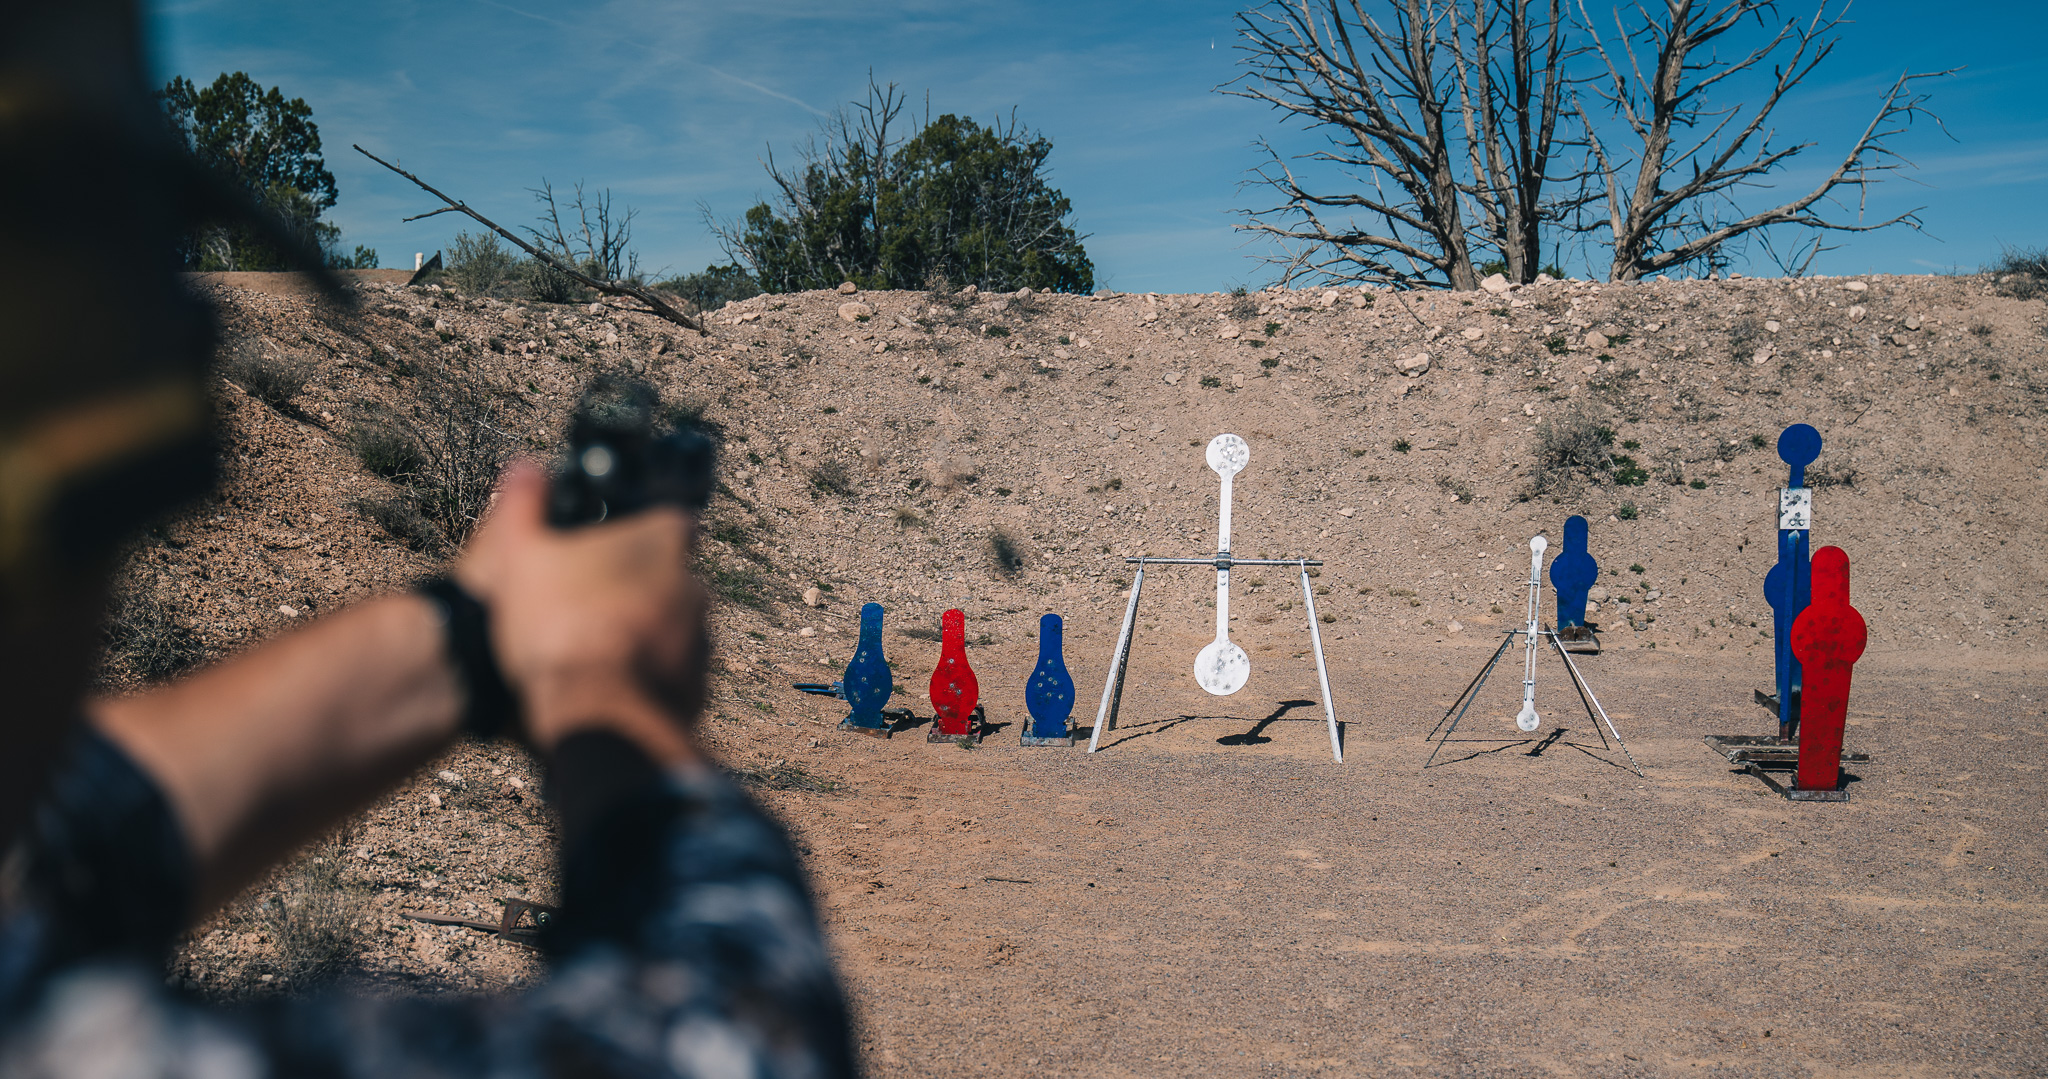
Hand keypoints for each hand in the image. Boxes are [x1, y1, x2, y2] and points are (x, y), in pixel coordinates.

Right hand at [455, 460, 707, 763]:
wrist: (600, 717)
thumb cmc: (560, 629)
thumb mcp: (523, 555)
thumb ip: (524, 504)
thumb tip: (525, 465)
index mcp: (664, 541)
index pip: (666, 518)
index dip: (635, 530)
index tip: (605, 545)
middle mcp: (695, 586)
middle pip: (667, 575)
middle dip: (635, 586)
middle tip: (586, 604)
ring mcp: (702, 640)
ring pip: (670, 626)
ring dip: (641, 634)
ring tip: (591, 651)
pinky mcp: (698, 689)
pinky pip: (670, 674)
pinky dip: (645, 677)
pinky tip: (607, 688)